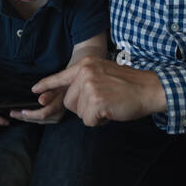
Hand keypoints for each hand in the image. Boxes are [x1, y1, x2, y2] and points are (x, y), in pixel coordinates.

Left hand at [8, 87, 65, 123]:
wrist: (73, 85)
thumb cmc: (64, 82)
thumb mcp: (58, 82)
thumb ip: (47, 88)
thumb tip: (38, 96)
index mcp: (59, 105)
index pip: (42, 114)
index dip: (31, 114)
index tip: (21, 111)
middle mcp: (58, 114)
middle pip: (38, 119)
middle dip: (24, 117)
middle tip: (11, 113)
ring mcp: (56, 117)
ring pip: (38, 121)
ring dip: (26, 118)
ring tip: (14, 114)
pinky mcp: (54, 117)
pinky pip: (41, 119)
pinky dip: (31, 117)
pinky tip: (23, 114)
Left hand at [32, 58, 164, 126]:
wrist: (150, 89)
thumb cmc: (130, 85)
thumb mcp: (104, 73)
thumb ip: (86, 80)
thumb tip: (70, 97)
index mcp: (86, 64)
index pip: (61, 76)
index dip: (47, 85)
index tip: (35, 90)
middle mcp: (85, 73)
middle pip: (69, 101)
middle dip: (83, 107)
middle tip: (103, 101)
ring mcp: (89, 86)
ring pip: (79, 112)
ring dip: (93, 114)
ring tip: (109, 104)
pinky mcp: (96, 101)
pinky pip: (88, 120)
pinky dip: (99, 120)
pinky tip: (111, 111)